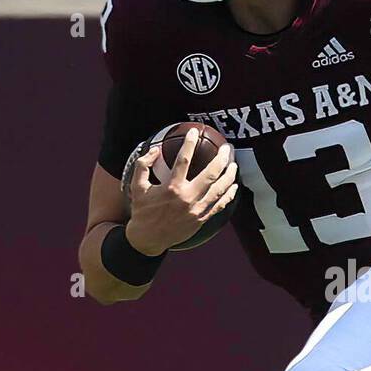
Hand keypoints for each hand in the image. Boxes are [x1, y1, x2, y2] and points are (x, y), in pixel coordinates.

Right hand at [124, 130, 237, 254]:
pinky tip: (234, 186)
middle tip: (226, 147)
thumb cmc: (142, 211)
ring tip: (234, 164)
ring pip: (220, 189)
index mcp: (171, 188)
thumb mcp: (136, 186)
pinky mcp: (202, 219)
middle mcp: (187, 198)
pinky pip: (220, 205)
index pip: (184, 160)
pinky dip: (229, 195)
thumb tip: (154, 149)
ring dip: (229, 175)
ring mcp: (197, 209)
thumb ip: (143, 165)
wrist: (148, 239)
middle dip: (221, 158)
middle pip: (211, 174)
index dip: (189, 143)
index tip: (194, 131)